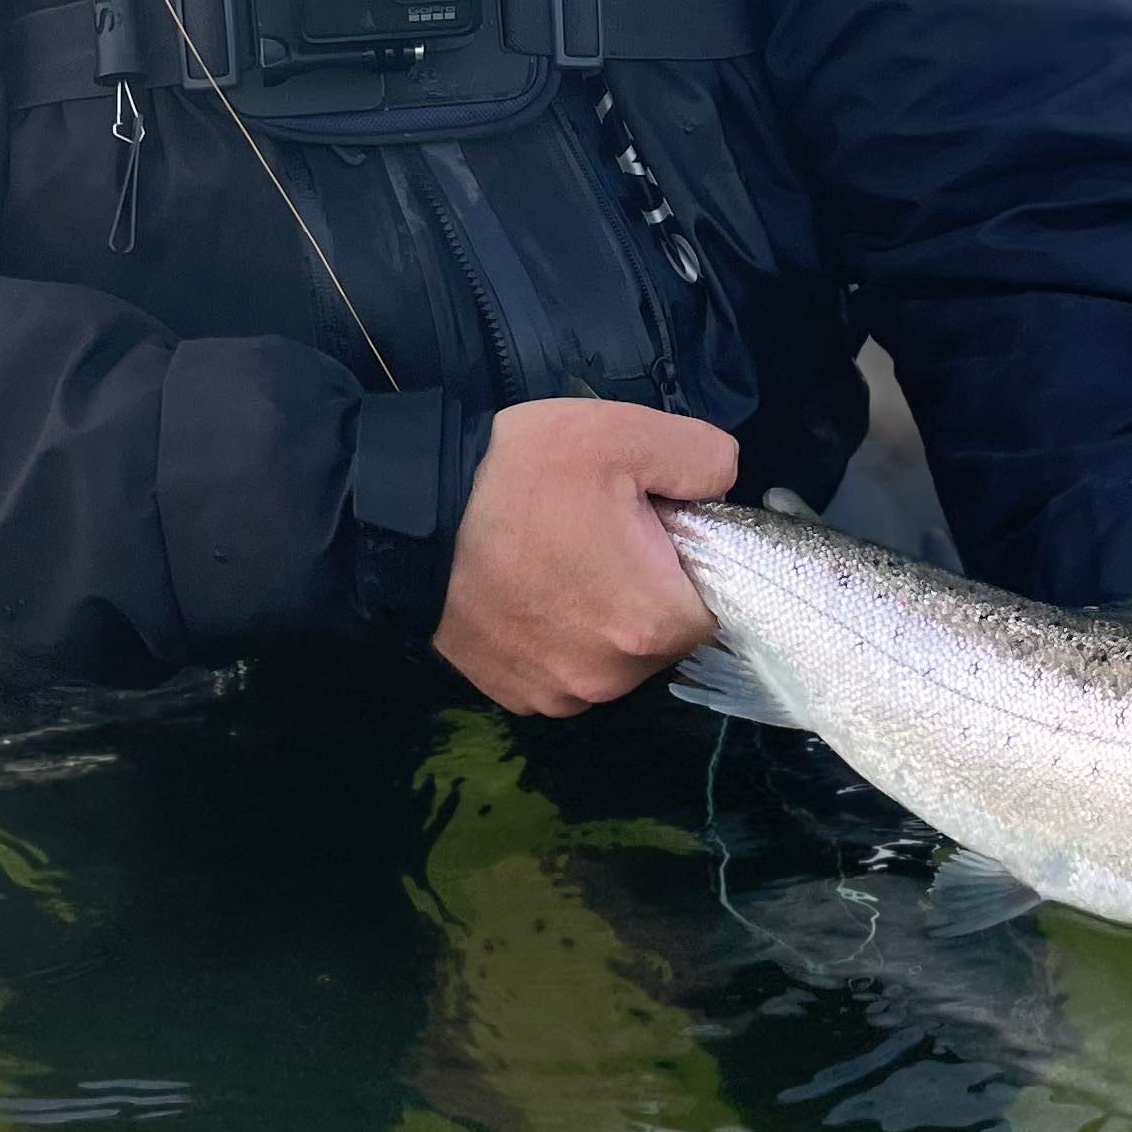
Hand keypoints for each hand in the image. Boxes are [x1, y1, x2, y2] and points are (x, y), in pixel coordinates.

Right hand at [431, 399, 737, 716]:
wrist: (406, 519)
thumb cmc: (519, 476)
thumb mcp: (623, 434)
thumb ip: (703, 458)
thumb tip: (725, 484)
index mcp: (655, 622)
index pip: (714, 602)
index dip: (689, 559)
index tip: (652, 527)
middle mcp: (613, 678)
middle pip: (663, 635)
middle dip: (645, 589)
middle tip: (599, 535)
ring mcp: (560, 695)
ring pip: (613, 657)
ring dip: (600, 618)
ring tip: (558, 561)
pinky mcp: (516, 697)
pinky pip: (562, 671)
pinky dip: (556, 639)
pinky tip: (529, 593)